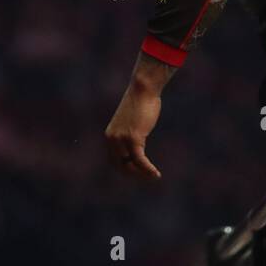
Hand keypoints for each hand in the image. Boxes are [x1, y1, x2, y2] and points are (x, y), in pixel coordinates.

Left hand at [105, 52, 174, 179]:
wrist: (143, 89)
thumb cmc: (141, 101)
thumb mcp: (132, 120)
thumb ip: (131, 132)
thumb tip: (137, 142)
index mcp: (110, 136)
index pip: (114, 161)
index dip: (126, 169)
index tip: (139, 172)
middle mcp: (112, 139)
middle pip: (120, 166)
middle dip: (134, 174)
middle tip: (147, 177)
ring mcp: (122, 139)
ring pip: (130, 166)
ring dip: (142, 174)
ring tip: (153, 176)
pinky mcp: (133, 138)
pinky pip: (140, 160)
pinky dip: (148, 169)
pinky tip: (156, 174)